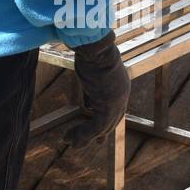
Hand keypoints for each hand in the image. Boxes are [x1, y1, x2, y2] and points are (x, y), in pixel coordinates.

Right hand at [65, 31, 130, 148]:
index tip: (96, 132)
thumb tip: (84, 72)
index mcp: (120, 85)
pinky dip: (82, 134)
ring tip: (68, 141)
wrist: (95, 46)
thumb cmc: (90, 49)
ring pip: (101, 127)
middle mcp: (121, 95)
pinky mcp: (107, 106)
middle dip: (96, 134)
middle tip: (79, 143)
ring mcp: (116, 102)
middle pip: (110, 121)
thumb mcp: (91, 65)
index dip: (106, 122)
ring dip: (83, 137)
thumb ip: (90, 76)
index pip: (114, 109)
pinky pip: (95, 127)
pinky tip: (69, 137)